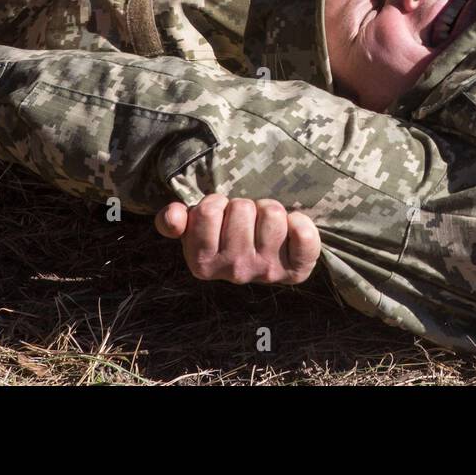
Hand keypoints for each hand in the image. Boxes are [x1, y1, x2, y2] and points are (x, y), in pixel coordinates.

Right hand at [155, 194, 319, 284]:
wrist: (264, 257)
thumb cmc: (226, 235)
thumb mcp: (195, 228)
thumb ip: (175, 221)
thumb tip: (171, 216)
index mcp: (202, 263)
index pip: (207, 211)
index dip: (216, 203)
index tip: (220, 213)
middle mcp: (234, 272)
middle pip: (241, 208)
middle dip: (244, 205)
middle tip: (246, 220)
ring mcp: (266, 272)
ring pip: (272, 214)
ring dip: (270, 210)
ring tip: (265, 223)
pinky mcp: (296, 271)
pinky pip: (304, 235)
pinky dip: (301, 223)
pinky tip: (291, 228)